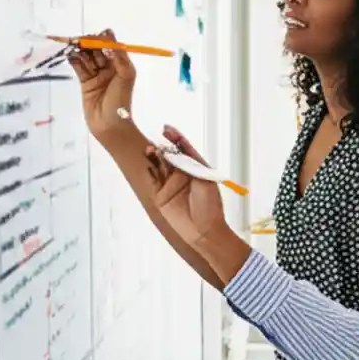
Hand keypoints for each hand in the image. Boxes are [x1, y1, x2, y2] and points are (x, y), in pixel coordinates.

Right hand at [68, 28, 135, 140]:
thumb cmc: (121, 101)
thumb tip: (110, 38)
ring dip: (80, 51)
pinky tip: (70, 55)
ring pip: (87, 57)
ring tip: (72, 46)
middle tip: (79, 40)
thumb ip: (119, 57)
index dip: (103, 39)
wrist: (110, 125)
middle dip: (89, 43)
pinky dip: (74, 60)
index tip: (96, 35)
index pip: (111, 46)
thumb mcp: (126, 76)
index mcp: (121, 65)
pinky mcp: (86, 83)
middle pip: (97, 50)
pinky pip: (79, 68)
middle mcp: (109, 68)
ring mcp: (97, 75)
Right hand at [146, 126, 228, 246]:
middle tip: (157, 140)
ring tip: (150, 150)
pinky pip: (152, 181)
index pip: (183, 148)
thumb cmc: (210, 205)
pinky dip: (149, 171)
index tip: (167, 129)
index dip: (175, 137)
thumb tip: (177, 148)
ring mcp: (170, 185)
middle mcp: (181, 174)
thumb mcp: (204, 179)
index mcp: (194, 168)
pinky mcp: (160, 196)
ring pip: (159, 166)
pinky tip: (148, 164)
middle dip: (163, 146)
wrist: (205, 231)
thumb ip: (191, 163)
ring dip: (154, 156)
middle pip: (169, 155)